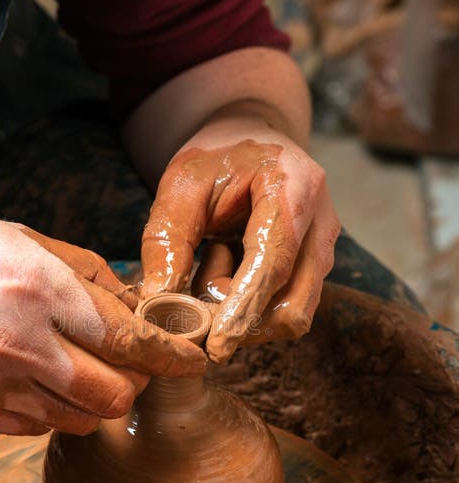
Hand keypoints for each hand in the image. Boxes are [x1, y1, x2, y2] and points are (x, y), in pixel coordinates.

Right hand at [0, 211, 205, 434]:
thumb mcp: (10, 236)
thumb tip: (129, 298)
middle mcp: (21, 344)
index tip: (191, 359)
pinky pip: (36, 428)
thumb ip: (79, 268)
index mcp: (37, 288)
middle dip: (133, 384)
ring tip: (75, 370)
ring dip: (94, 401)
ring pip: (80, 421)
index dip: (171, 353)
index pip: (129, 337)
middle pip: (116, 395)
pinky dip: (50, 411)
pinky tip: (32, 380)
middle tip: (127, 365)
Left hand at [141, 126, 339, 361]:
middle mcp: (321, 224)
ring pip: (291, 315)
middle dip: (241, 319)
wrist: (253, 136)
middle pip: (292, 305)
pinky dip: (250, 306)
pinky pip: (286, 308)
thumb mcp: (181, 184)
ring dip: (242, 311)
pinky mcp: (315, 268)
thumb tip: (158, 304)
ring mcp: (324, 250)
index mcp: (293, 188)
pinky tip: (228, 268)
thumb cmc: (217, 158)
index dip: (243, 309)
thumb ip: (167, 241)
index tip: (216, 346)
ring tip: (213, 261)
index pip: (273, 263)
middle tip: (196, 285)